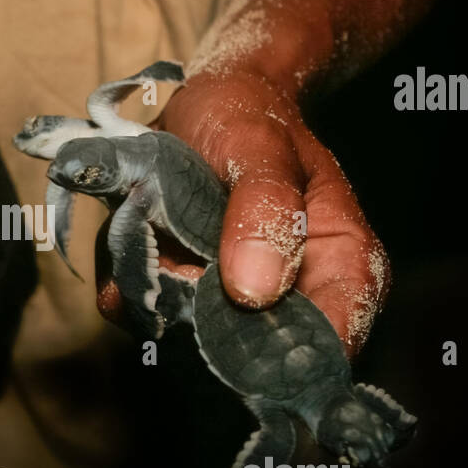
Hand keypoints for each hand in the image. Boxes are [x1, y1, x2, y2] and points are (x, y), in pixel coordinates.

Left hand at [96, 68, 388, 357]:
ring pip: (198, 344)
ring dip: (162, 310)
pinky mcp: (186, 299)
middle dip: (210, 337)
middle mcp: (295, 296)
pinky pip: (154, 318)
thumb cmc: (247, 117)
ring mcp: (237, 304)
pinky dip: (132, 296)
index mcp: (341, 262)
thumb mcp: (257, 145)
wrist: (201, 103)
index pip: (335, 340)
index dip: (290, 364)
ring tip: (149, 255)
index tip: (238, 353)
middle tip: (174, 283)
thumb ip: (264, 208)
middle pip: (262, 359)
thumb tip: (255, 291)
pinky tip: (126, 266)